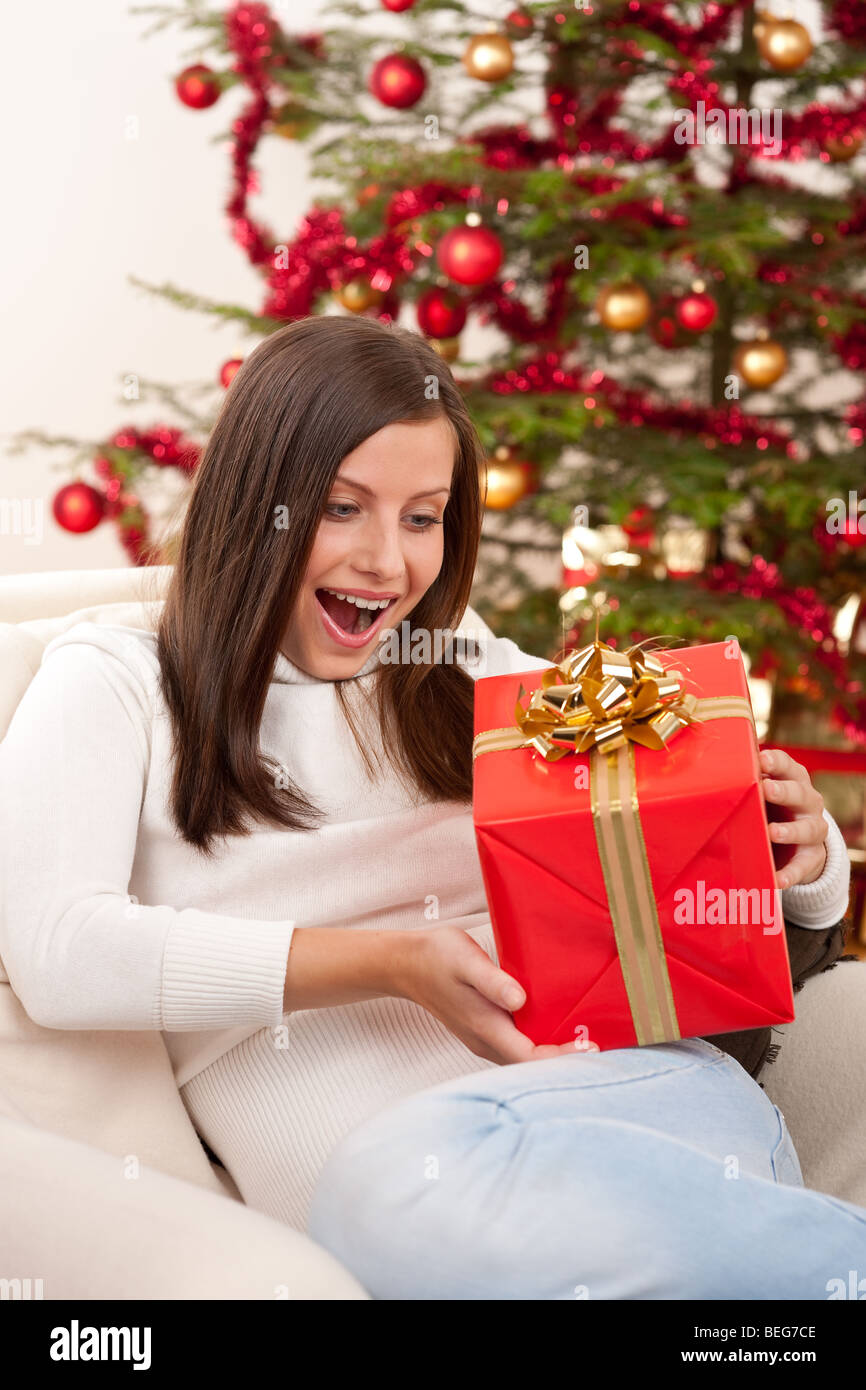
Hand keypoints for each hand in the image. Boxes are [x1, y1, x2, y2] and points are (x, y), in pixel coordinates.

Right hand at [391, 925, 599, 1065]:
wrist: (407, 963)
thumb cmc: (438, 957)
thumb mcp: (467, 961)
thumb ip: (493, 981)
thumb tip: (520, 1001)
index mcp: (486, 1028)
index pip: (532, 1059)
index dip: (564, 1059)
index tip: (592, 1045)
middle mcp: (486, 1042)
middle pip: (532, 1067)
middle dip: (567, 1061)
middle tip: (602, 1043)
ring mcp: (484, 1040)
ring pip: (526, 1060)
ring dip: (556, 1055)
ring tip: (588, 1040)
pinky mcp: (485, 1032)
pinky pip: (519, 1048)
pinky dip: (542, 1045)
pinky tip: (558, 1029)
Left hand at [760, 748, 827, 889]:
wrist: (799, 841)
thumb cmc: (772, 808)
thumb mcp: (762, 794)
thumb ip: (747, 785)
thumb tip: (711, 777)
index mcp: (794, 780)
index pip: (788, 766)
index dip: (776, 762)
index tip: (762, 759)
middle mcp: (808, 802)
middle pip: (799, 793)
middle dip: (783, 791)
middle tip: (766, 788)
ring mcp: (813, 829)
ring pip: (808, 828)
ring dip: (790, 831)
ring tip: (772, 832)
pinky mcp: (812, 856)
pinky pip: (803, 865)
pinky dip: (791, 873)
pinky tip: (778, 879)